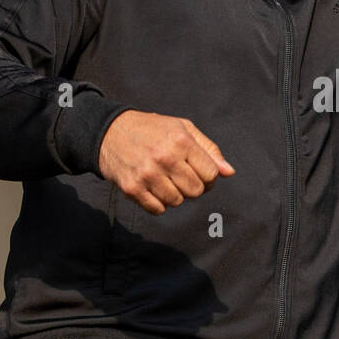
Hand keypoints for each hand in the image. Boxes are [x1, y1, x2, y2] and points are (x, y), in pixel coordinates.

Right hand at [97, 111, 234, 214]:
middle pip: (196, 191)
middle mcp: (165, 158)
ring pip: (177, 201)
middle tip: (181, 176)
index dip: (209, 177)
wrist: (110, 132)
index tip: (200, 173)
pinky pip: (157, 209)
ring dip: (174, 194)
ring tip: (165, 179)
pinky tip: (152, 187)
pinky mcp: (132, 188)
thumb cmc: (152, 129)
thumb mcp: (183, 129)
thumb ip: (209, 150)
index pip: (211, 175)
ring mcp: (147, 174)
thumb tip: (228, 172)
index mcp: (181, 141)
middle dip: (192, 187)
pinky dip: (158, 203)